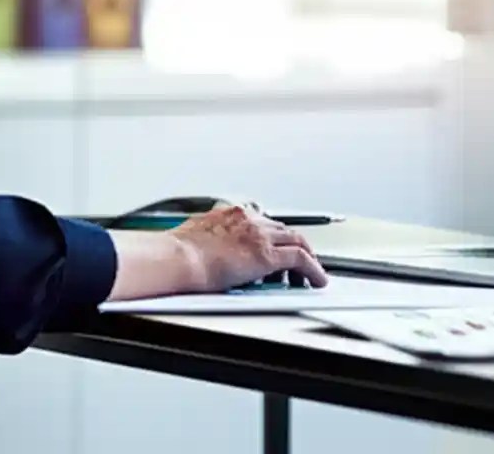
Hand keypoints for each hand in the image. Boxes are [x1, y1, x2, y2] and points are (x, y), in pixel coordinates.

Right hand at [168, 206, 328, 291]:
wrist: (176, 258)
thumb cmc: (175, 252)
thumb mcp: (192, 236)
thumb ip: (205, 238)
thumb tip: (201, 248)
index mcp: (230, 214)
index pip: (260, 220)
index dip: (272, 234)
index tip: (275, 242)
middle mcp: (248, 219)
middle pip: (282, 228)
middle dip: (293, 242)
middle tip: (300, 256)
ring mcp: (260, 236)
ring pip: (297, 240)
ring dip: (306, 255)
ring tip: (311, 271)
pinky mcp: (268, 256)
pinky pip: (301, 260)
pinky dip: (313, 269)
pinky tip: (317, 280)